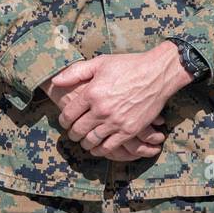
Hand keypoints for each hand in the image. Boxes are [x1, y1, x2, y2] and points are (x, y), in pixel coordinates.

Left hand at [50, 44, 192, 157]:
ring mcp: (115, 122)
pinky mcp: (129, 130)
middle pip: (78, 130)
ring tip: (85, 141)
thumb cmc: (129, 65)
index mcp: (92, 93)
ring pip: (91, 141)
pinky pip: (109, 147)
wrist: (157, 73)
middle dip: (73, 133)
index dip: (64, 121)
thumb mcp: (101, 63)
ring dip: (85, 143)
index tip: (65, 122)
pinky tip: (98, 147)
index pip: (68, 115)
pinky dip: (100, 150)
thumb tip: (56, 81)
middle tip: (73, 133)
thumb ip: (76, 72)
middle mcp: (101, 110)